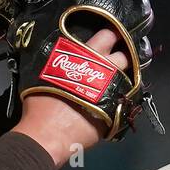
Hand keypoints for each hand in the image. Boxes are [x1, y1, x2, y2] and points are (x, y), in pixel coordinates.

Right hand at [11, 27, 128, 167]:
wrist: (48, 135)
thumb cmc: (40, 106)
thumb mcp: (40, 75)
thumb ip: (54, 64)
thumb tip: (55, 60)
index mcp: (83, 57)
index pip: (106, 36)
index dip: (111, 34)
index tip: (112, 35)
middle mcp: (103, 70)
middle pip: (124, 54)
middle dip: (124, 54)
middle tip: (118, 57)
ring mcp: (113, 91)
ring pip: (129, 77)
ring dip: (125, 76)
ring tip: (118, 80)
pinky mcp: (116, 110)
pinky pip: (125, 100)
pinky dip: (122, 98)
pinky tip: (116, 100)